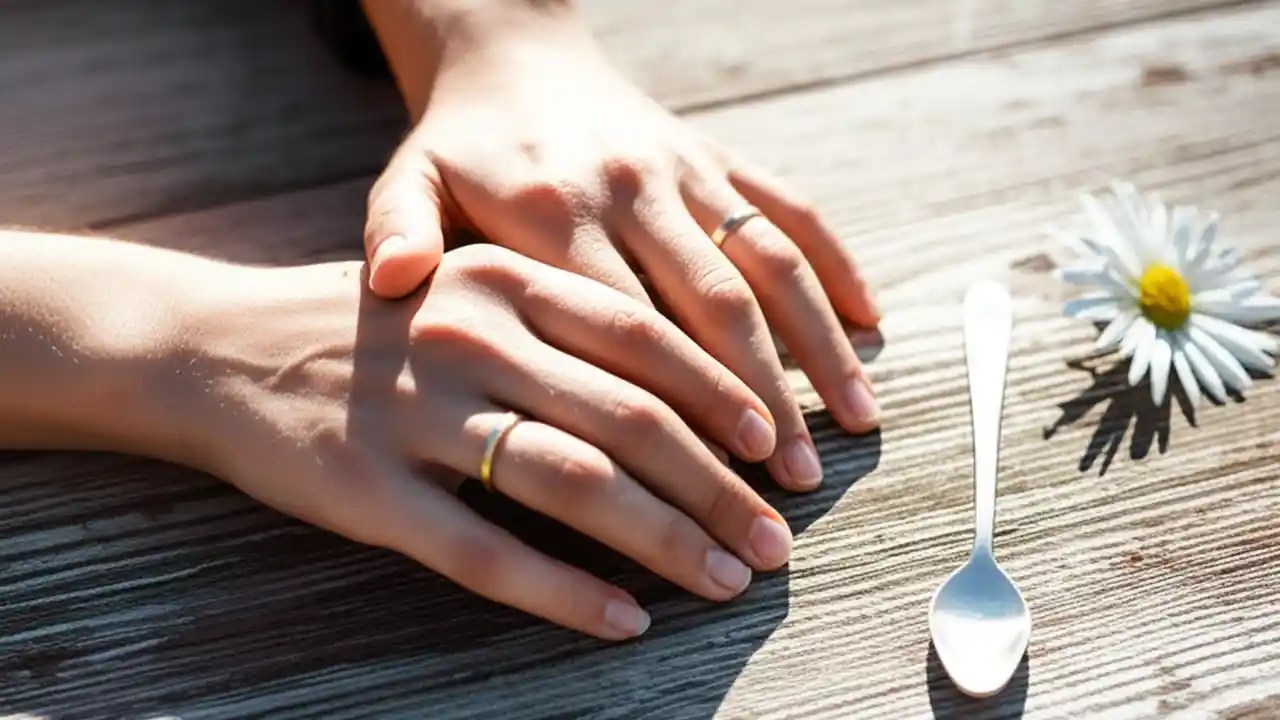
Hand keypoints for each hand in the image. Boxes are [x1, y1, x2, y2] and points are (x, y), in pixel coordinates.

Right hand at [184, 245, 791, 638]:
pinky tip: (625, 619)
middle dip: (719, 487)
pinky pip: (487, 552)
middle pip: (629, 419)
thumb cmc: (373, 323)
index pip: (646, 338)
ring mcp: (417, 414)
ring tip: (727, 579)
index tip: (773, 448)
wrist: (222, 347)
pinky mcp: (368, 490)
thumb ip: (566, 322)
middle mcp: (469, 335)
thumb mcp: (468, 288)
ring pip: (574, 484)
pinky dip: (567, 591)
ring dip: (667, 539)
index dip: (724, 396)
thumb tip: (688, 393)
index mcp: (505, 279)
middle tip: (776, 539)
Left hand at [361, 0, 881, 491]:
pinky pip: (792, 206)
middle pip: (717, 306)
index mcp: (557, 214)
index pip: (632, 330)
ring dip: (819, 345)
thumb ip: (396, 230)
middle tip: (794, 484)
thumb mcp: (409, 179)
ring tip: (858, 424)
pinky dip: (838, 264)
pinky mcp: (718, 155)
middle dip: (764, 398)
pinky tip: (872, 322)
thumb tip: (388, 285)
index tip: (718, 479)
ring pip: (769, 262)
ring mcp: (686, 170)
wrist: (514, 57)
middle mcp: (633, 190)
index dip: (683, 407)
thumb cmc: (459, 144)